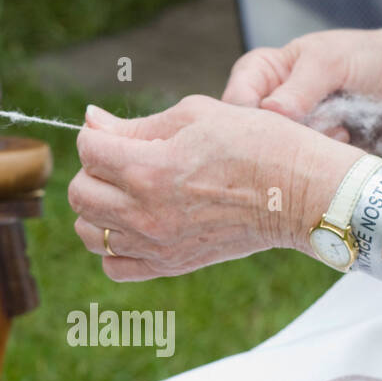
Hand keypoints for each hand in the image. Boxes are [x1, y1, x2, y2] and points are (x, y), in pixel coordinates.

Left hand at [69, 95, 364, 280]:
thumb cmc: (256, 144)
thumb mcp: (195, 115)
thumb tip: (90, 121)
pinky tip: (135, 224)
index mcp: (149, 168)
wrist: (302, 193)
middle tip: (123, 161)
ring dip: (97, 208)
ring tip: (126, 193)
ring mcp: (157, 244)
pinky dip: (114, 246)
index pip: (87, 149)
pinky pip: (113, 265)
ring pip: (88, 231)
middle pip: (79, 192)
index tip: (117, 133)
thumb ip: (135, 124)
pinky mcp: (171, 265)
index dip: (98, 134)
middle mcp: (146, 212)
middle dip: (93, 170)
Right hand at [222, 29, 381, 162]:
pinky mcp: (309, 154)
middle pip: (250, 132)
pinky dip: (322, 157)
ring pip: (276, 153)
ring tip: (340, 130)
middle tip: (313, 128)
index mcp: (261, 72)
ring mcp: (289, 131)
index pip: (233, 100)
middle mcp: (268, 103)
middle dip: (281, 134)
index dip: (246, 116)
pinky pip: (301, 166)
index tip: (272, 126)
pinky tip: (346, 140)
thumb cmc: (370, 59)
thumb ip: (299, 86)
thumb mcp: (331, 60)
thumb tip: (269, 111)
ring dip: (306, 146)